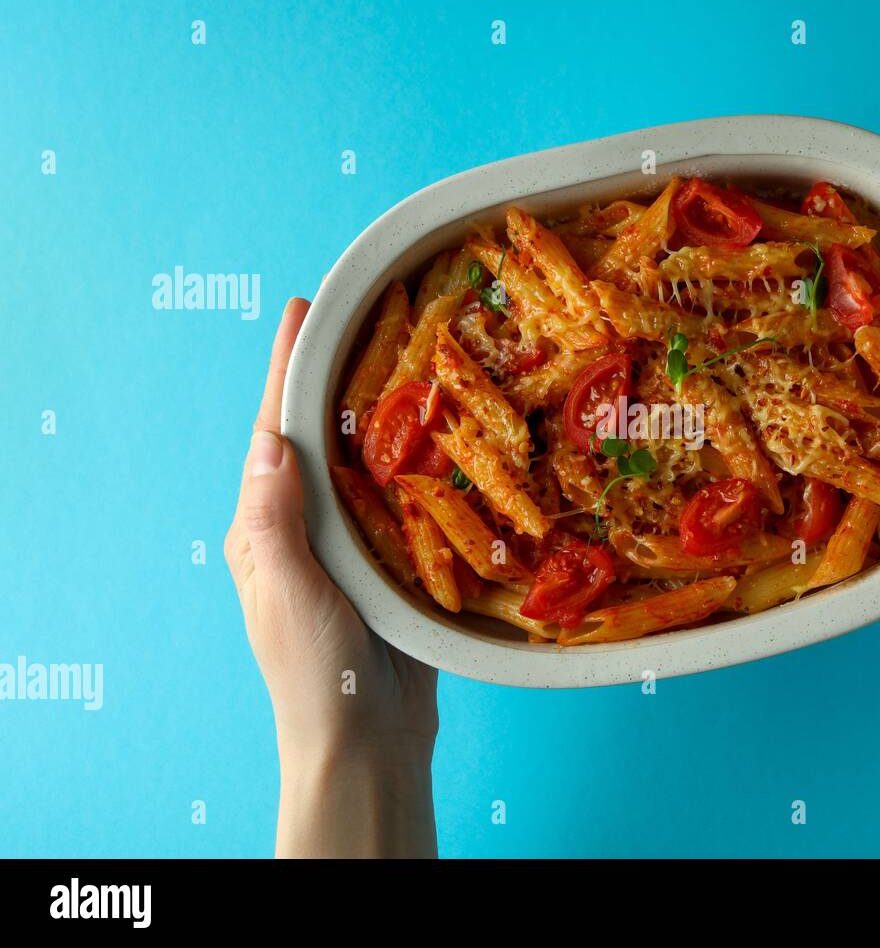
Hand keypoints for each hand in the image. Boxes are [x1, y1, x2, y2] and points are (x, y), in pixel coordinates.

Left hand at [225, 298, 438, 857]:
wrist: (366, 740)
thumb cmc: (315, 672)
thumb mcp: (285, 592)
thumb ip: (274, 519)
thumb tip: (271, 441)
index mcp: (265, 528)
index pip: (273, 433)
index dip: (287, 370)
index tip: (304, 310)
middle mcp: (304, 528)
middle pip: (318, 436)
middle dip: (332, 376)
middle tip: (361, 316)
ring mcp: (350, 546)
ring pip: (364, 463)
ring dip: (379, 412)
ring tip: (406, 358)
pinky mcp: (393, 566)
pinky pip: (403, 501)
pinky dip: (418, 464)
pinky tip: (442, 438)